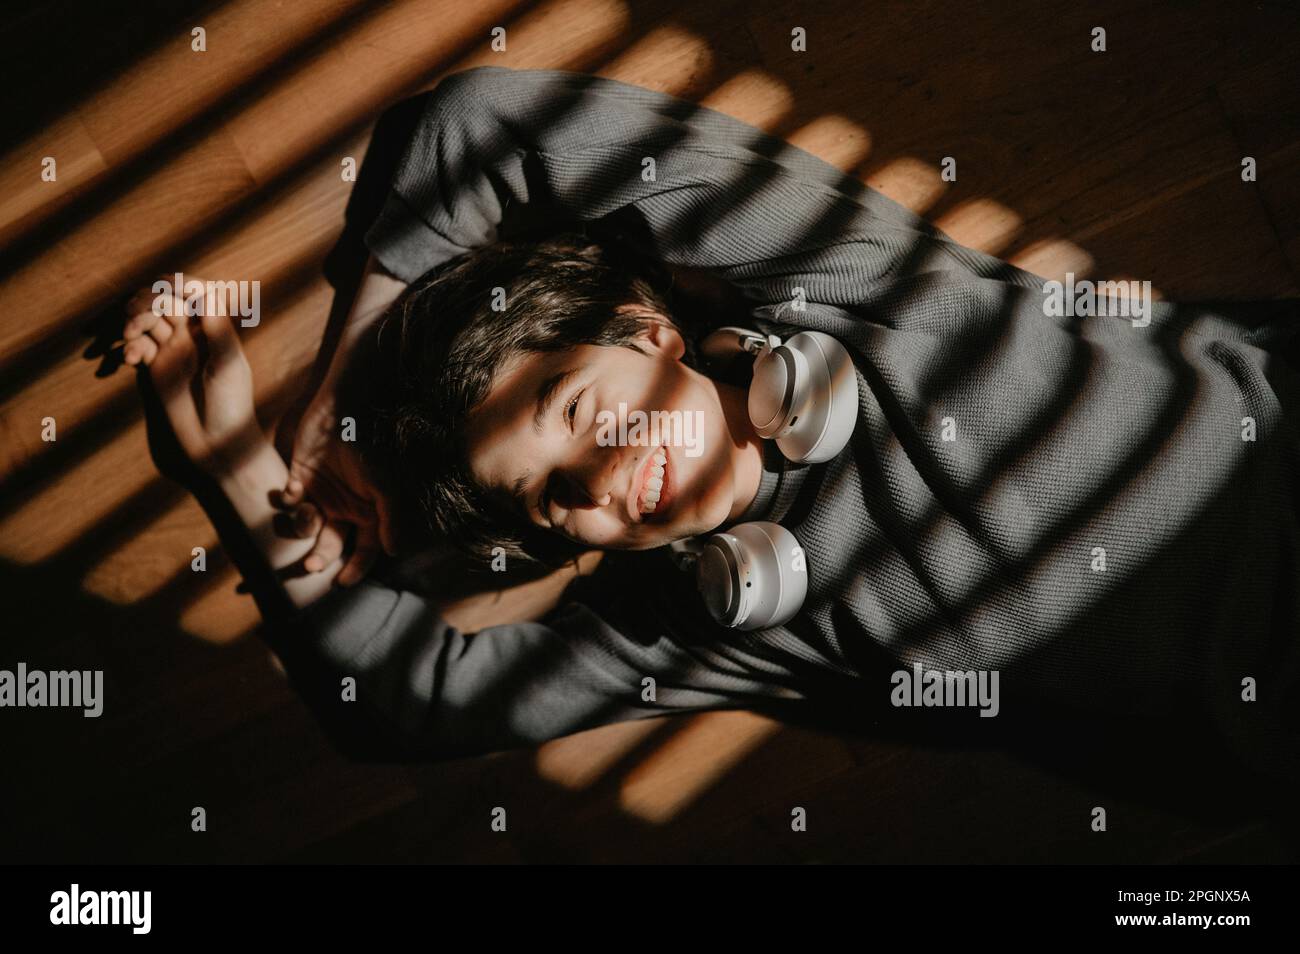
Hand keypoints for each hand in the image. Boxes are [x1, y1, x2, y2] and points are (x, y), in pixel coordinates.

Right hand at [123, 280, 260, 473]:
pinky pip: (138, 346)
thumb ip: (217, 330)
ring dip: (134, 321)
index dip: (182, 284)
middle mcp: (193, 335)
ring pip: (148, 320)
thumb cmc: (231, 403)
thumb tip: (207, 293)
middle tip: (133, 314)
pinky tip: (129, 360)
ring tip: (129, 335)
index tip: (167, 284)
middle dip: (148, 301)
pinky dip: (130, 348)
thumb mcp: (228, 365)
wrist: (216, 442)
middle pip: (166, 302)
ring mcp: (173, 350)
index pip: (198, 294)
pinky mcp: (156, 367)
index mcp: (215, 329)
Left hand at [281, 382, 396, 585]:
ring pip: (307, 528)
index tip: (342, 583)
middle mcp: (346, 509)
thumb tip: (395, 552)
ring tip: (305, 515)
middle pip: (332, 546)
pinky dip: (288, 500)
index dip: (356, 569)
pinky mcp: (299, 478)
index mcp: (369, 513)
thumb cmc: (370, 447)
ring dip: (302, 528)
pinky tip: (293, 488)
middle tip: (310, 566)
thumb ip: (391, 519)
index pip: (365, 550)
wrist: (344, 410)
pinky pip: (289, 501)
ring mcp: (322, 495)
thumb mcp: (386, 485)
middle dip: (321, 559)